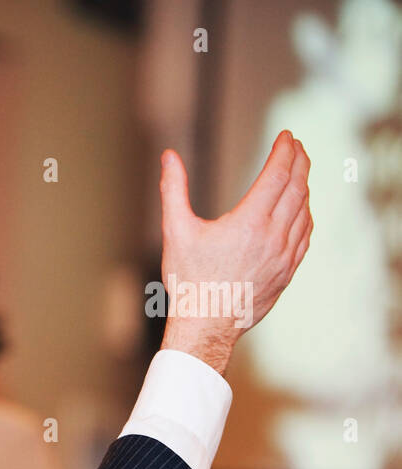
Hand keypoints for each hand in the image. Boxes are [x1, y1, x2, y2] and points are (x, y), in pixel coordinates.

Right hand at [158, 129, 311, 374]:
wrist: (206, 326)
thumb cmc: (188, 281)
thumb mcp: (175, 231)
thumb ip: (174, 189)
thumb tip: (168, 157)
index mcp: (249, 222)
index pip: (278, 173)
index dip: (285, 150)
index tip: (287, 136)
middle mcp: (273, 236)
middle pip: (297, 187)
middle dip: (299, 161)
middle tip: (296, 146)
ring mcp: (285, 255)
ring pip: (305, 210)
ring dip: (303, 185)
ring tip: (298, 172)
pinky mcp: (287, 271)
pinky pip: (305, 234)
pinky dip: (306, 214)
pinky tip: (300, 208)